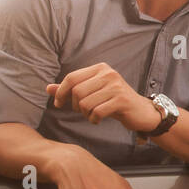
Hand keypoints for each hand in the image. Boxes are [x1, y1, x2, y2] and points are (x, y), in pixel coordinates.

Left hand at [46, 64, 160, 131]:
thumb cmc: (113, 101)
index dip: (60, 92)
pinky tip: (98, 119)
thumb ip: (70, 89)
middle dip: (74, 106)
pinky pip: (97, 112)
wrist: (141, 111)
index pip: (71, 78)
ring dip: (85, 114)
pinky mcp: (121, 100)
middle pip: (77, 91)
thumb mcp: (92, 92)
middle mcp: (108, 74)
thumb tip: (47, 88)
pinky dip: (93, 119)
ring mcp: (116, 86)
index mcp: (100, 68)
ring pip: (85, 103)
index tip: (58, 103)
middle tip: (82, 111)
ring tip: (92, 115)